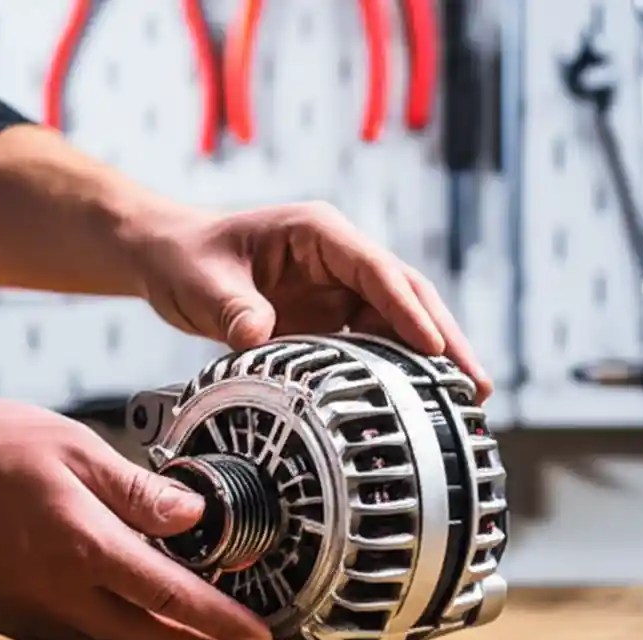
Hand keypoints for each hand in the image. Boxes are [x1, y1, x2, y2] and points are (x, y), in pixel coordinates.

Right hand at [0, 396, 272, 639]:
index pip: (173, 599)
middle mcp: (58, 595)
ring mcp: (29, 614)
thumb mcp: (73, 448)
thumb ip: (137, 489)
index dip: (224, 623)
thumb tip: (192, 513)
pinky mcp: (6, 617)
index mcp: (84, 549)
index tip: (260, 636)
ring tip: (197, 639)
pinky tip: (128, 624)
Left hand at [135, 201, 493, 401]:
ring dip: (430, 360)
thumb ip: (234, 309)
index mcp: (318, 233)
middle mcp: (339, 257)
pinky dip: (397, 370)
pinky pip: (372, 342)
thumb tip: (259, 338)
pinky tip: (417, 403)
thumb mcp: (204, 282)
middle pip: (406, 296)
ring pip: (398, 322)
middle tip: (475, 384)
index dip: (407, 310)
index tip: (433, 348)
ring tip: (462, 401)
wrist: (167, 257)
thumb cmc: (186, 256)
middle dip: (443, 339)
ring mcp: (338, 287)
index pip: (377, 270)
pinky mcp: (330, 316)